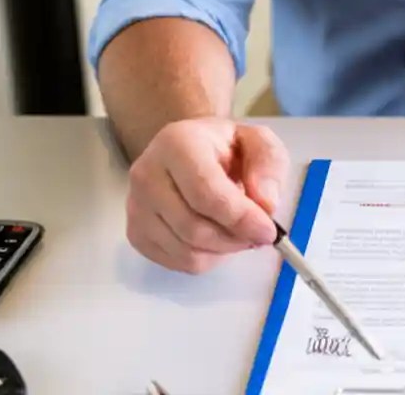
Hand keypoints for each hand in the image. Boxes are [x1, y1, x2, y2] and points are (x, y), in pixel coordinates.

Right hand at [125, 118, 288, 273]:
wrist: (190, 150)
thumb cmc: (224, 147)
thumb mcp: (257, 141)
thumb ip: (268, 164)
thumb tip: (266, 203)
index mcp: (177, 144)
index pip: (205, 192)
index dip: (240, 217)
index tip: (268, 230)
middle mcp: (147, 174)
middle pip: (194, 228)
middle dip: (235, 239)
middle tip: (259, 235)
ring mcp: (136, 206)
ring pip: (186, 251)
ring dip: (223, 251)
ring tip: (239, 234)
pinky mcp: (136, 232)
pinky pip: (177, 263)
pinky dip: (206, 259)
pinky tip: (217, 239)